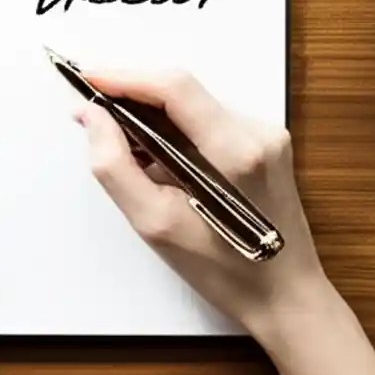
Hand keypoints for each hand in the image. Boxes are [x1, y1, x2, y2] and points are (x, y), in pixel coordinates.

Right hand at [74, 70, 322, 340]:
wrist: (285, 296)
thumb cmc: (226, 273)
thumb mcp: (155, 225)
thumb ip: (116, 166)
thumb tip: (93, 118)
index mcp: (235, 153)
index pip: (174, 88)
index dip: (125, 77)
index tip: (88, 80)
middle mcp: (257, 133)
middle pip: (183, 92)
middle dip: (133, 98)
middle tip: (94, 118)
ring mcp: (267, 135)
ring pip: (194, 106)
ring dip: (155, 118)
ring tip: (129, 153)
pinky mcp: (267, 143)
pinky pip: (210, 121)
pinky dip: (178, 132)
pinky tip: (162, 163)